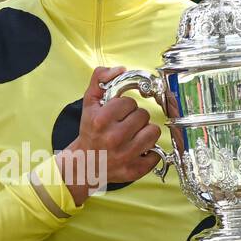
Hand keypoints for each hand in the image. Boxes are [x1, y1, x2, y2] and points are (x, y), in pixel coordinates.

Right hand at [56, 65, 161, 204]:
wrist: (85, 164)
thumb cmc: (90, 132)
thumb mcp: (89, 103)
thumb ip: (100, 80)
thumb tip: (120, 69)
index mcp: (101, 120)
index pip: (130, 102)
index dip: (125, 106)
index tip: (117, 114)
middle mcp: (113, 138)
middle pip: (143, 116)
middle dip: (135, 119)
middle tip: (124, 126)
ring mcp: (125, 156)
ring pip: (153, 132)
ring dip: (145, 133)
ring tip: (133, 137)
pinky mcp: (134, 170)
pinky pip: (156, 154)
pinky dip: (149, 152)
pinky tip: (137, 151)